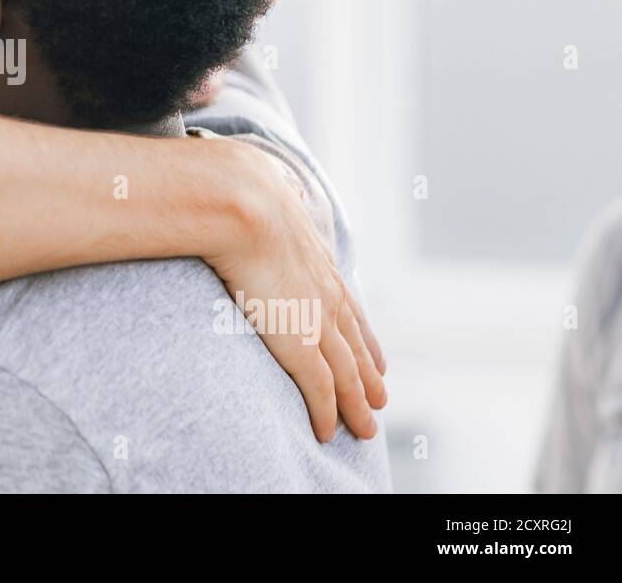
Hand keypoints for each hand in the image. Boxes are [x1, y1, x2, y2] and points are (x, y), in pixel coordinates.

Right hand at [204, 139, 386, 442]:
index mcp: (316, 262)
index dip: (362, 334)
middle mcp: (326, 292)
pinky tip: (329, 431)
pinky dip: (328, 412)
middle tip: (381, 399)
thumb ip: (263, 206)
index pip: (347, 306)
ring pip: (347, 374)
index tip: (375, 355)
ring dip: (358, 402)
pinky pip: (321, 389)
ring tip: (367, 426)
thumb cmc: (241, 194)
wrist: (243, 204)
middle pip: (356, 344)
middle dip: (368, 373)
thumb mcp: (262, 199)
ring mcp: (317, 318)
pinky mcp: (301, 343)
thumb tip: (247, 191)